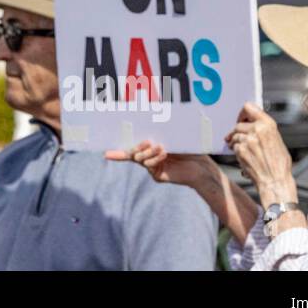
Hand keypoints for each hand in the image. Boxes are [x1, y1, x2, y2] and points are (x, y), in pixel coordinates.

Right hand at [105, 141, 221, 193]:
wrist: (202, 165)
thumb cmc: (189, 148)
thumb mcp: (170, 138)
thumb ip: (158, 135)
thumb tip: (145, 131)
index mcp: (150, 149)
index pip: (131, 150)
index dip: (117, 152)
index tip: (104, 153)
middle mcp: (149, 159)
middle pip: (132, 153)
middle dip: (135, 147)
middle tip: (146, 141)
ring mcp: (152, 168)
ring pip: (140, 159)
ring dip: (147, 152)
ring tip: (159, 146)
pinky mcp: (157, 176)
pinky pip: (149, 166)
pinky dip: (154, 158)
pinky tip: (163, 153)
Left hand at [226, 102, 295, 205]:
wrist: (275, 182)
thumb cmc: (279, 165)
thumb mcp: (277, 141)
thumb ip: (265, 130)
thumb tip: (253, 124)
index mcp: (268, 125)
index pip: (249, 107)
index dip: (243, 113)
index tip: (242, 119)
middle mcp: (257, 130)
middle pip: (239, 124)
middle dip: (238, 132)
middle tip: (240, 139)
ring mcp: (248, 140)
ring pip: (234, 135)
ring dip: (236, 142)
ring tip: (244, 150)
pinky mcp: (241, 150)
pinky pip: (234, 147)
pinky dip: (236, 151)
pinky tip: (244, 157)